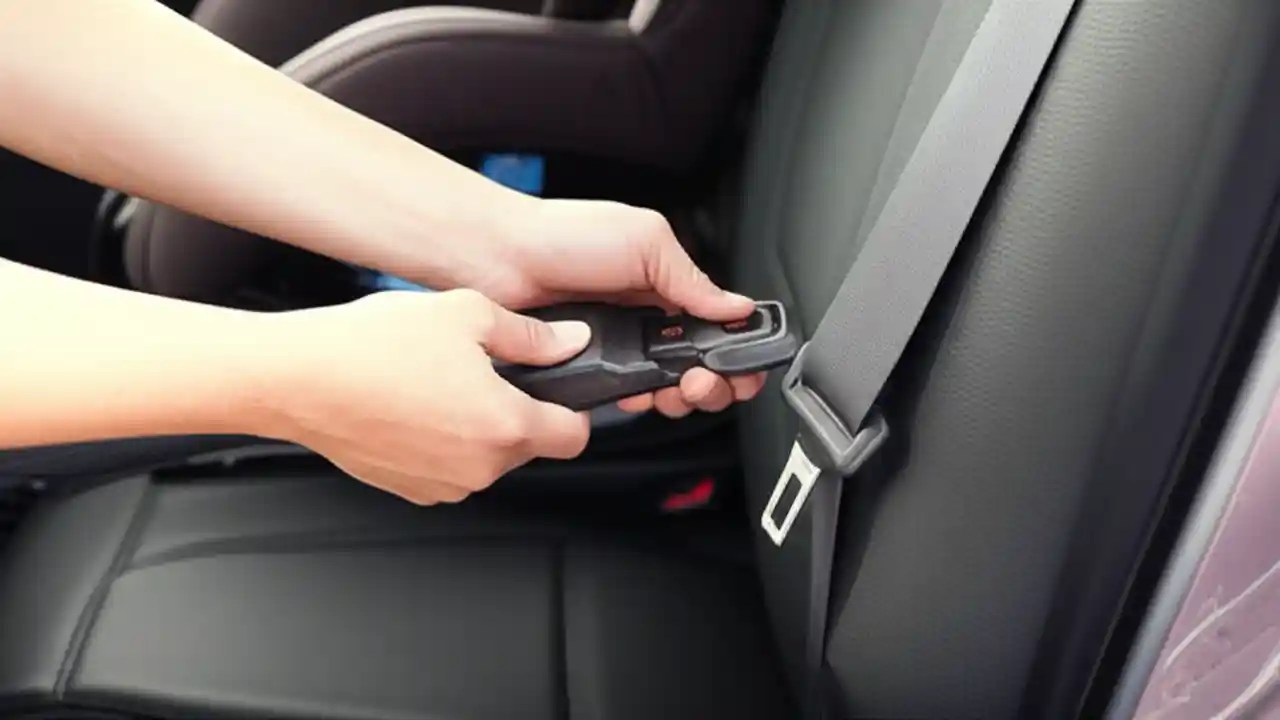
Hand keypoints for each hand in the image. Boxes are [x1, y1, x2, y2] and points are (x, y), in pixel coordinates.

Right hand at [257, 289, 590, 504]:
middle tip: (481, 370)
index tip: (562, 391)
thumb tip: (569, 341)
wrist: (295, 378)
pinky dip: (443, 442)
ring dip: (477, 427)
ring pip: (486, 458)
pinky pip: (449, 468)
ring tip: (438, 382)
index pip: (576, 437)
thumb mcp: (466, 313)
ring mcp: (444, 484)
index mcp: (504, 425)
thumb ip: (531, 334)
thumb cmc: (369, 346)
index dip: (576, 410)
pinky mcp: (411, 490)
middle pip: (529, 446)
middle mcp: (479, 467)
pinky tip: (414, 405)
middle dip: (517, 411)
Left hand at [467, 198, 766, 416]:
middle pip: (699, 365)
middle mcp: (644, 318)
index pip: (716, 325)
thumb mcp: (645, 241)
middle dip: (714, 381)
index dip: (736, 350)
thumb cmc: (562, 235)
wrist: (499, 257)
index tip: (744, 366)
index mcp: (665, 284)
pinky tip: (638, 393)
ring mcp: (618, 346)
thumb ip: (691, 279)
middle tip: (706, 380)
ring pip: (665, 387)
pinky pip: (623, 395)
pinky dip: (637, 400)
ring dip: (681, 396)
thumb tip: (736, 307)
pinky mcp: (590, 369)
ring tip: (679, 389)